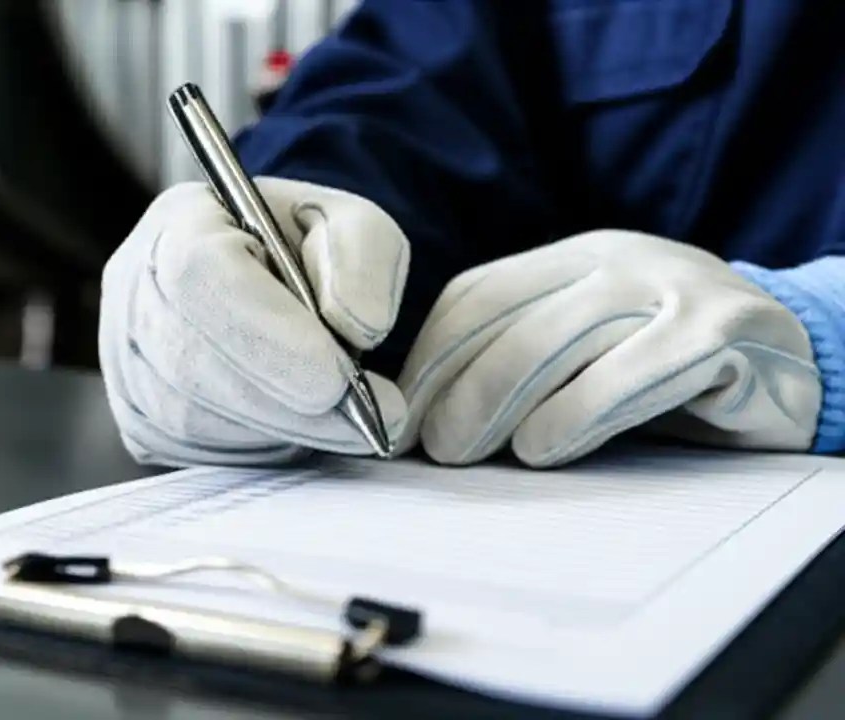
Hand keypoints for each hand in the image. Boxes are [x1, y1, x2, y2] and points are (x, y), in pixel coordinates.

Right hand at [99, 178, 411, 466]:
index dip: (266, 336)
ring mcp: (124, 361)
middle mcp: (132, 292)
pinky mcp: (136, 419)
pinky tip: (294, 422)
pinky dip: (258, 449)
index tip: (338, 379)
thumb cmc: (307, 253)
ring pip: (193, 418)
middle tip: (371, 418)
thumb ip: (363, 257)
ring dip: (281, 429)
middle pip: (191, 361)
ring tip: (340, 417)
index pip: (198, 276)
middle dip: (288, 403)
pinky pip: (193, 452)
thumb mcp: (354, 225)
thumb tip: (357, 327)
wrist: (273, 287)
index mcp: (178, 223)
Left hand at [399, 230, 821, 466]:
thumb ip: (526, 360)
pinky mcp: (719, 334)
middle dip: (453, 391)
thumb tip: (429, 416)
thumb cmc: (673, 369)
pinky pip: (626, 377)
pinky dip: (573, 418)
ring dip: (496, 406)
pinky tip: (544, 450)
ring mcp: (672, 290)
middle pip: (507, 322)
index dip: (427, 356)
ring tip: (467, 455)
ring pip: (555, 344)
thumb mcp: (592, 348)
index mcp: (576, 258)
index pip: (476, 295)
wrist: (800, 361)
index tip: (398, 413)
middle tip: (430, 448)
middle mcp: (619, 260)